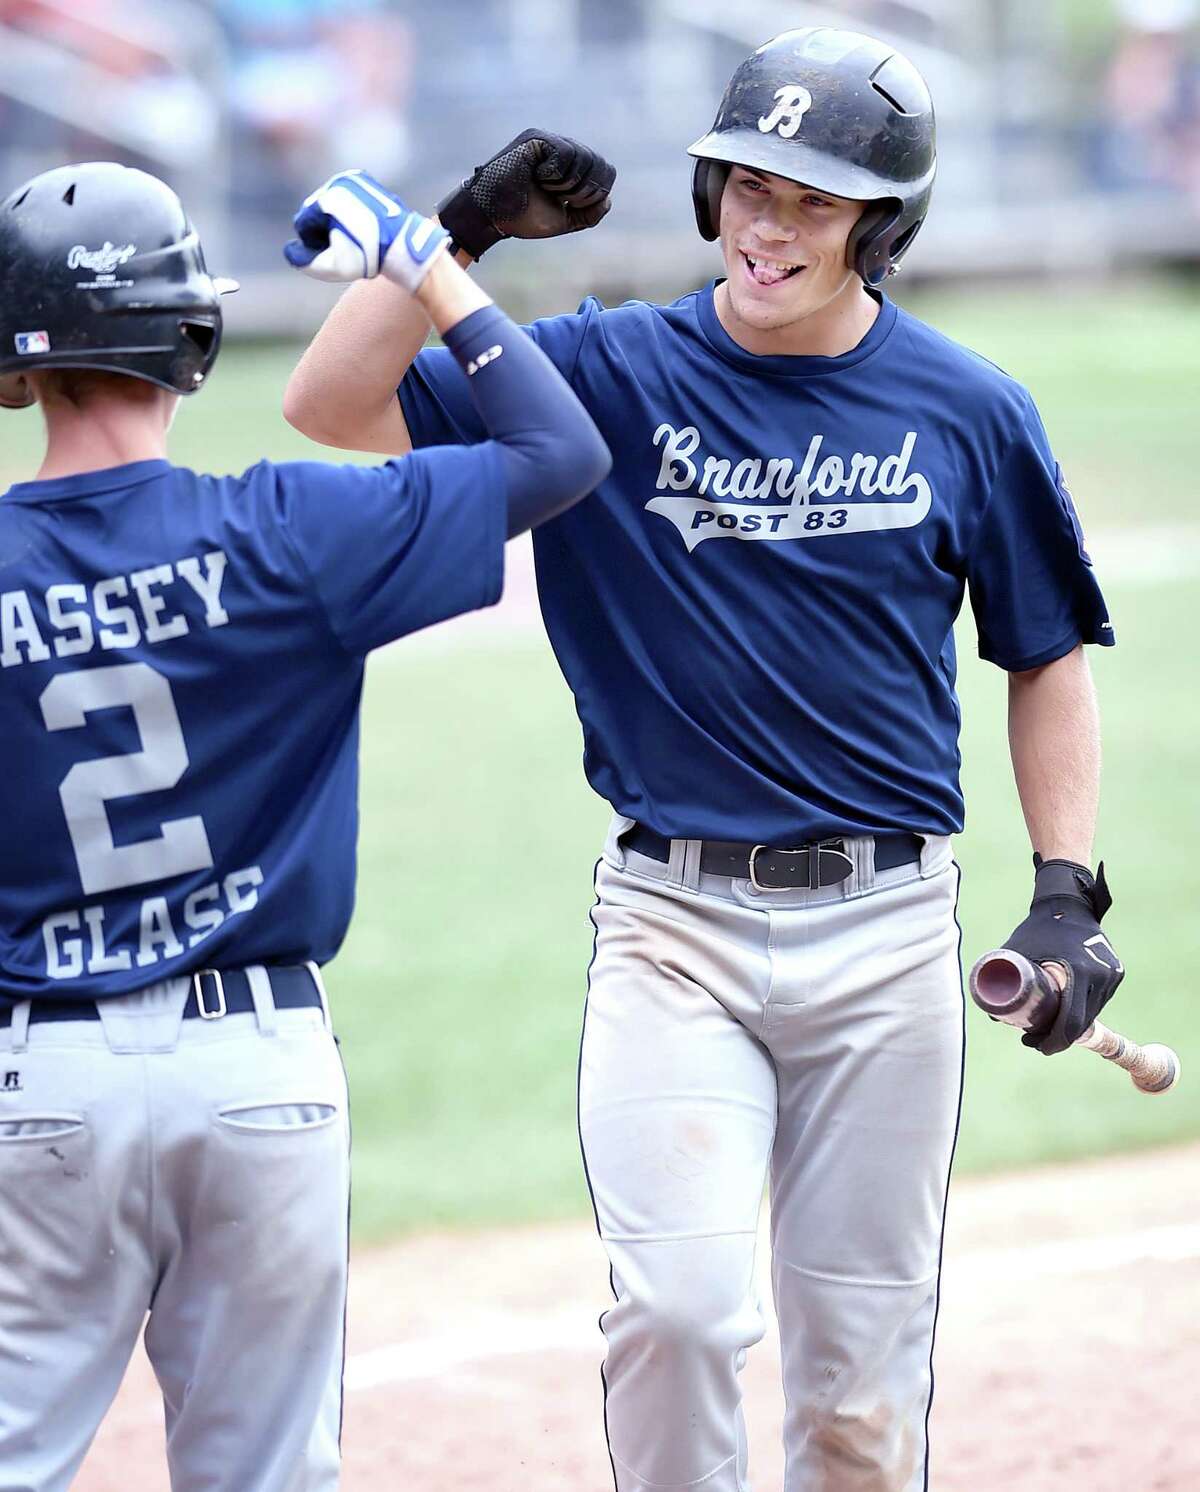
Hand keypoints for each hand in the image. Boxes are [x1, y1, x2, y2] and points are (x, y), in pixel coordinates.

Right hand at [284, 169, 449, 292]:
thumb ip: (303, 260)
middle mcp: (338, 183)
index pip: (303, 222)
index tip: (332, 252)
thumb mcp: (332, 267)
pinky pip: (344, 196)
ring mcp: (351, 178)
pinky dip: (347, 209)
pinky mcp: (362, 179)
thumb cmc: (368, 258)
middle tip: (344, 245)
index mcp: (327, 199)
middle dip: (323, 228)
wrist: (403, 244)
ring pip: (330, 202)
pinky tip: (360, 224)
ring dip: (334, 218)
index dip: (313, 242)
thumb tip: (290, 250)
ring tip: (353, 235)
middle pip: (316, 209)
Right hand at [436, 129, 615, 259]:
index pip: (606, 171)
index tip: (572, 205)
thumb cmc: (524, 218)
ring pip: (585, 158)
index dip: (597, 193)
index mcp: (573, 168)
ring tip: (546, 188)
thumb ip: (589, 213)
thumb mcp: (565, 220)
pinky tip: (539, 177)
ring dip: (568, 184)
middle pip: (600, 164)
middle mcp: (564, 151)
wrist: (494, 215)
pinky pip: (566, 152)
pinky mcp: (537, 138)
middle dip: (585, 191)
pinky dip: (556, 173)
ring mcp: (551, 142)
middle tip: (560, 198)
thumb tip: (607, 198)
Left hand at [1002, 856, 1123, 1054]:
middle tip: (1035, 1040)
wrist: (1069, 903)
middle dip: (1059, 1037)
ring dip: (1072, 1025)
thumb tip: (992, 1016)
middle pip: (1082, 1022)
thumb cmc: (1039, 928)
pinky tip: (1066, 1012)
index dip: (1054, 1041)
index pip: (1071, 1022)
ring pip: (1092, 1013)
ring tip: (1047, 1027)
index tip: (1037, 1046)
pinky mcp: (1116, 973)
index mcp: (1080, 972)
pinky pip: (1098, 1000)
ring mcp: (1112, 975)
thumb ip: (1002, 977)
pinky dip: (1083, 1010)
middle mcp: (1102, 976)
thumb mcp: (1018, 950)